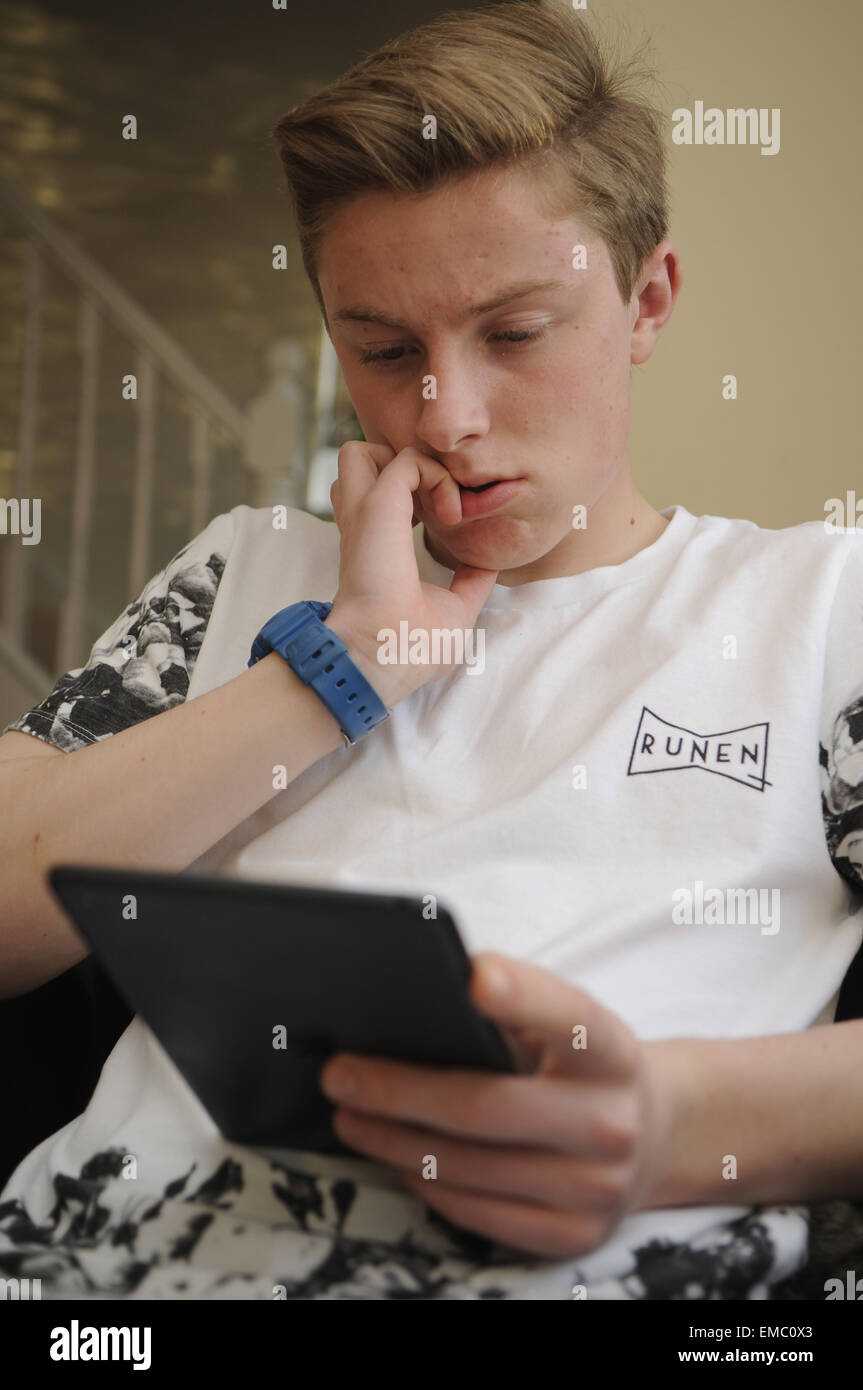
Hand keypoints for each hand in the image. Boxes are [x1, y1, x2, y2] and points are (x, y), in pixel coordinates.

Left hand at [319, 953, 678, 1257]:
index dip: (524, 996)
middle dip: (400, 1089)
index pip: (569, 1017)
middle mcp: (613, 1122)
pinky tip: (396, 1156)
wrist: (651, 1134)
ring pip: (470, 1166)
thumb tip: (419, 1003)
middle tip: (340, 1074)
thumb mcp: (565, 1027)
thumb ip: (511, 1013)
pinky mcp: (573, 1235)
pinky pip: (477, 1212)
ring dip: (394, 1141)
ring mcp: (596, 1188)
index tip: (473, 976)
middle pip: (488, 1106)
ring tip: (350, 1116)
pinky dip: (426, 1182)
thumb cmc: (579, 1065)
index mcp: (613, 1052)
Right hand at [325, 441, 497, 704]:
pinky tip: (451, 513)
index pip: (377, 496)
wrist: (390, 654)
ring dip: (409, 464)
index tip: (448, 522)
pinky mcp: (378, 506)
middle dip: (401, 469)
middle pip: (360, 464)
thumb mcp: (455, 609)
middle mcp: (364, 526)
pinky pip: (407, 459)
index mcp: (376, 547)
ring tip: (439, 502)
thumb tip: (486, 564)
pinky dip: (436, 475)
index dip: (414, 495)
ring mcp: (365, 514)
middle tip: (438, 504)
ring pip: (363, 450)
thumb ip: (470, 581)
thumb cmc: (413, 647)